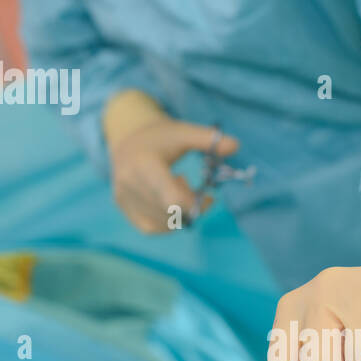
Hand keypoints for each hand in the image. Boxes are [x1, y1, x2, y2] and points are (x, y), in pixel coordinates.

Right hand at [109, 118, 237, 232]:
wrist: (128, 140)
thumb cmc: (161, 137)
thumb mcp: (184, 132)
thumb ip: (208, 139)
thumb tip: (236, 146)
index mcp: (144, 165)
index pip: (172, 199)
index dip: (195, 204)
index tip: (208, 196)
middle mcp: (129, 184)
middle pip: (170, 213)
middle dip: (191, 207)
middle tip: (194, 190)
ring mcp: (124, 198)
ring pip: (163, 223)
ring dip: (179, 213)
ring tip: (177, 190)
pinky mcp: (124, 208)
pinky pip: (152, 228)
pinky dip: (168, 220)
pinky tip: (169, 203)